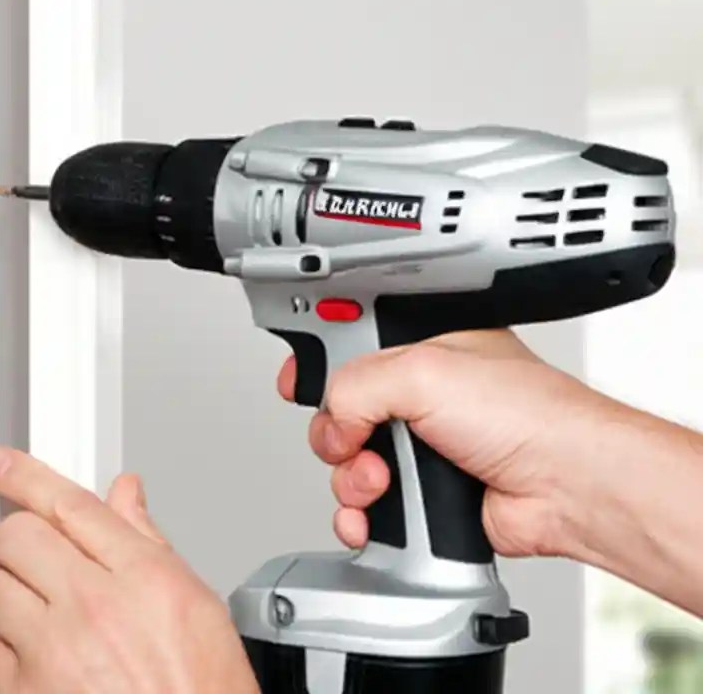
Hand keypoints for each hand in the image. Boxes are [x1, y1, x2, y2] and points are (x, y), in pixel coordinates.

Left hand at [0, 448, 258, 693]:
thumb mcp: (198, 609)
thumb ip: (150, 544)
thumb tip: (125, 496)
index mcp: (144, 578)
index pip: (70, 504)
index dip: (26, 476)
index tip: (1, 465)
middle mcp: (94, 607)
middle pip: (18, 536)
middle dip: (20, 543)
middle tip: (33, 560)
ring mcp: (54, 652)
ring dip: (6, 598)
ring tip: (39, 619)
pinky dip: (4, 656)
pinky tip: (38, 664)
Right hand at [278, 329, 627, 557]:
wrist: (569, 487)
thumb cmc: (530, 417)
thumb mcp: (422, 371)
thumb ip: (353, 384)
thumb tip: (331, 421)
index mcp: (425, 351)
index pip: (351, 347)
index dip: (317, 361)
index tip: (298, 377)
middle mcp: (424, 399)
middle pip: (339, 414)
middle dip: (335, 434)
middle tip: (357, 438)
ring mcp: (423, 451)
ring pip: (348, 467)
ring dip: (350, 480)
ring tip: (382, 481)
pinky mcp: (425, 499)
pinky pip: (368, 511)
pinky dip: (360, 518)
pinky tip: (372, 517)